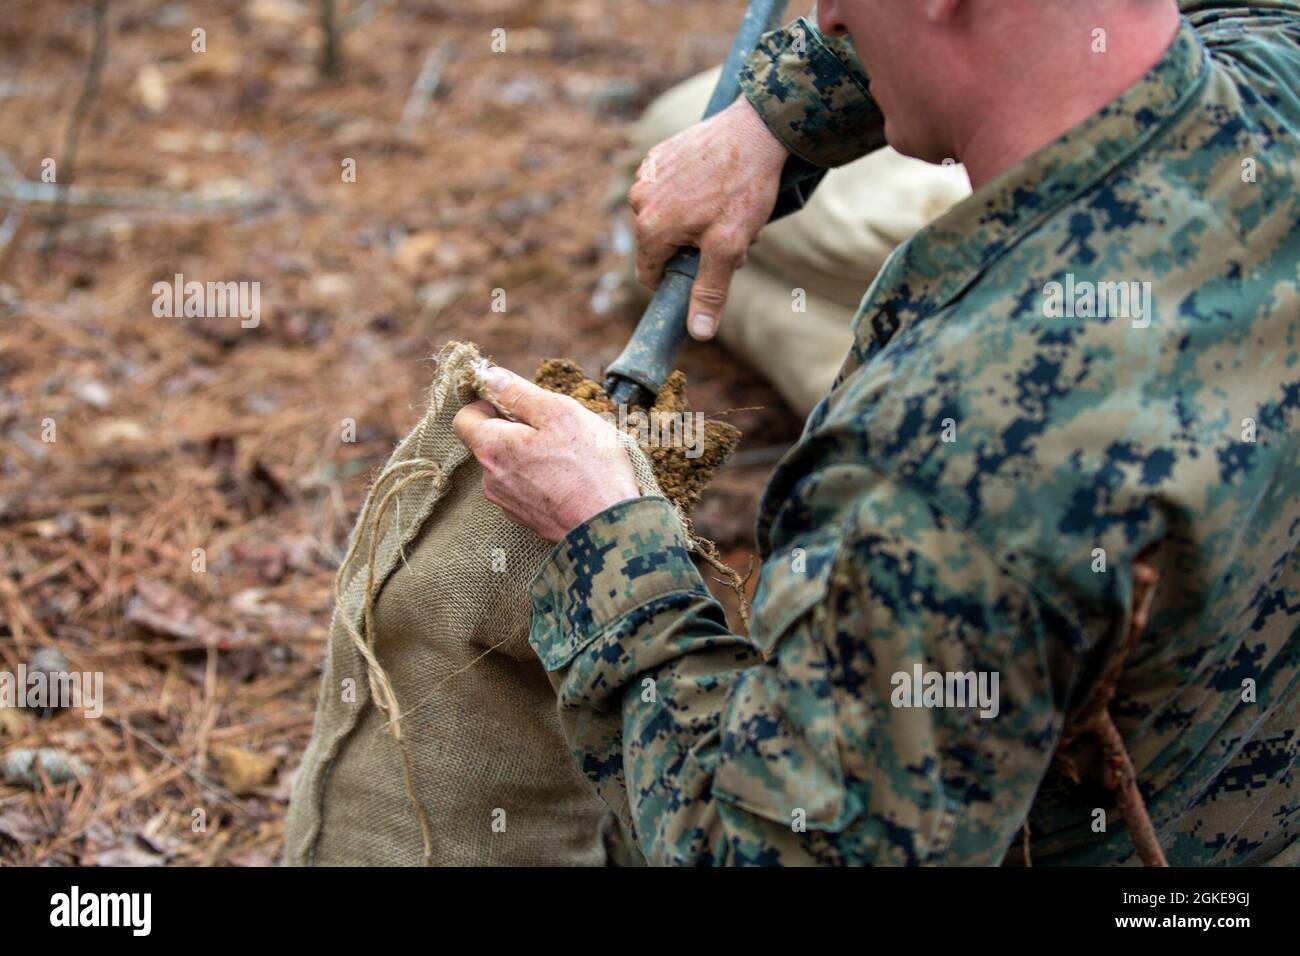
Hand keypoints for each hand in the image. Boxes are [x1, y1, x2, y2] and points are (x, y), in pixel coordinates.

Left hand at [452, 366, 641, 541]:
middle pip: (489, 441)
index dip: (487, 404)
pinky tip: (569, 479)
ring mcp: (506, 503)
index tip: (517, 404)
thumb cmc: (589, 466)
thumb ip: (519, 393)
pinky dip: (540, 479)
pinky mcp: (525, 519)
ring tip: (568, 457)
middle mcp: (490, 478)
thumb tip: (490, 376)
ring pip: (508, 465)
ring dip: (530, 455)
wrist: (609, 526)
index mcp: (492, 448)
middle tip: (554, 430)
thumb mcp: (558, 413)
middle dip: (515, 429)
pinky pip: (524, 488)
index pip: (464, 418)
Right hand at [628, 95, 788, 340]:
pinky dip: (690, 194)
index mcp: (650, 227)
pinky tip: (717, 184)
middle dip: (691, 248)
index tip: (706, 269)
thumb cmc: (743, 188)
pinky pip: (669, 189)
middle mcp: (639, 201)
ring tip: (725, 207)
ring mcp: (646, 174)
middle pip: (660, 244)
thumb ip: (709, 291)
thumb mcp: (728, 247)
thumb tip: (698, 334)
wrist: (757, 128)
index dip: (679, 278)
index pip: (650, 274)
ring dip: (693, 222)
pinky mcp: (659, 155)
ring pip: (666, 218)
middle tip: (728, 234)